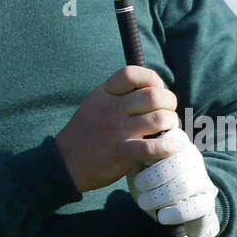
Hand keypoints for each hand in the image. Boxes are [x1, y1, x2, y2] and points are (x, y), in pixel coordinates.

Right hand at [53, 66, 181, 194]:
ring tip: (168, 130)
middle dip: (169, 102)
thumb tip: (153, 90)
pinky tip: (171, 146)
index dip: (151, 79)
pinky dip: (167, 147)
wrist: (65, 163)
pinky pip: (152, 148)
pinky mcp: (122, 153)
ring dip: (171, 124)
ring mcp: (118, 131)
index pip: (131, 73)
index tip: (156, 90)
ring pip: (159, 118)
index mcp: (105, 94)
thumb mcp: (95, 103)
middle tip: (168, 113)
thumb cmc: (86, 133)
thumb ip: (118, 94)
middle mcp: (112, 109)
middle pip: (154, 95)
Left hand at [125, 129, 220, 236]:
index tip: (140, 159)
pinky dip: (175, 213)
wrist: (178, 205)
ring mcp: (202, 180)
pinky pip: (195, 206)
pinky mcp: (207, 202)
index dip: (154, 149)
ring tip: (144, 202)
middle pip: (176, 163)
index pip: (170, 139)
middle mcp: (193, 159)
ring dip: (160, 196)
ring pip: (185, 186)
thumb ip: (137, 154)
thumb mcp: (142, 163)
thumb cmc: (153, 179)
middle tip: (138, 184)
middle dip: (154, 175)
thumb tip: (133, 154)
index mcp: (177, 143)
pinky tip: (161, 217)